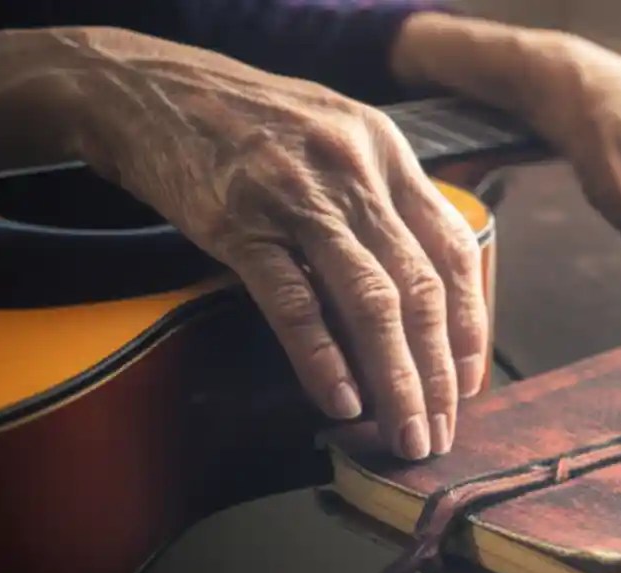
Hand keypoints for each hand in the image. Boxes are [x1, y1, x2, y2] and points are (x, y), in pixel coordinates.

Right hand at [65, 28, 485, 458]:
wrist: (151, 90)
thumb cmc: (252, 125)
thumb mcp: (337, 138)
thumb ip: (384, 201)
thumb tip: (421, 293)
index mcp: (387, 154)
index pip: (452, 249)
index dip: (468, 322)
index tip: (469, 380)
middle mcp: (355, 173)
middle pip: (420, 288)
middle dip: (438, 372)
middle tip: (442, 431)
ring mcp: (298, 199)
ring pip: (371, 303)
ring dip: (397, 380)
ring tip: (407, 433)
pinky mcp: (239, 225)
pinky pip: (294, 304)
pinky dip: (323, 359)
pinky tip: (342, 402)